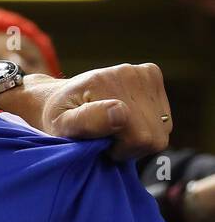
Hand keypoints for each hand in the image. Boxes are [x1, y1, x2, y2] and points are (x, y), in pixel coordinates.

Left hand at [0, 65, 172, 160]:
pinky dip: (147, 125)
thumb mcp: (62, 126)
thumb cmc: (58, 118)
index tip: (100, 142)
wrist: (58, 98)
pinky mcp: (151, 74)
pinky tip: (125, 119)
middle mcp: (129, 73)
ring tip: (113, 128)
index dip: (120, 149)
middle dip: (130, 145)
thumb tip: (120, 111)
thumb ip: (87, 121)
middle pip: (154, 136)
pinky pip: (164, 117)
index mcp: (106, 84)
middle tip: (105, 137)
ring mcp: (143, 72)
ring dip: (139, 137)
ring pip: (162, 129)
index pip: (139, 138)